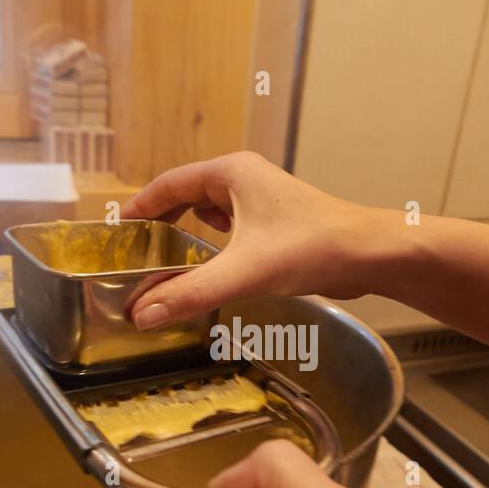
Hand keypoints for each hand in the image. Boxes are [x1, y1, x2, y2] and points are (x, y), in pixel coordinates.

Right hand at [121, 152, 395, 328]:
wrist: (370, 255)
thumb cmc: (316, 247)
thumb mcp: (244, 272)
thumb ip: (191, 293)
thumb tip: (143, 314)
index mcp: (231, 173)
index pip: (168, 184)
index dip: (140, 208)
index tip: (118, 232)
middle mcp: (245, 178)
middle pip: (186, 195)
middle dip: (161, 222)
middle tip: (136, 251)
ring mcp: (262, 199)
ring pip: (209, 210)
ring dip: (186, 231)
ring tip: (164, 258)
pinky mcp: (276, 222)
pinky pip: (231, 226)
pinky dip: (213, 241)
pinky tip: (211, 261)